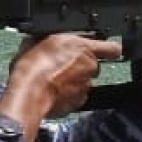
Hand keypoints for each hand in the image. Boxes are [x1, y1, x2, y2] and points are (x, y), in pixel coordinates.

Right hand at [0, 31, 122, 134]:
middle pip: (93, 64)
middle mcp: (89, 66)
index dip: (108, 49)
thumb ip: (52, 40)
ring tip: (52, 79)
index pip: (112, 48)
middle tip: (61, 64)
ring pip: (84, 81)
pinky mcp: (78, 102)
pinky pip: (76, 95)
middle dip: (80, 65)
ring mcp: (86, 86)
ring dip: (72, 80)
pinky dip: (67, 94)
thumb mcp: (37, 41)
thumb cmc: (33, 67)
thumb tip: (46, 40)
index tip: (104, 50)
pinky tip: (52, 90)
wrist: (29, 94)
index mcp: (83, 47)